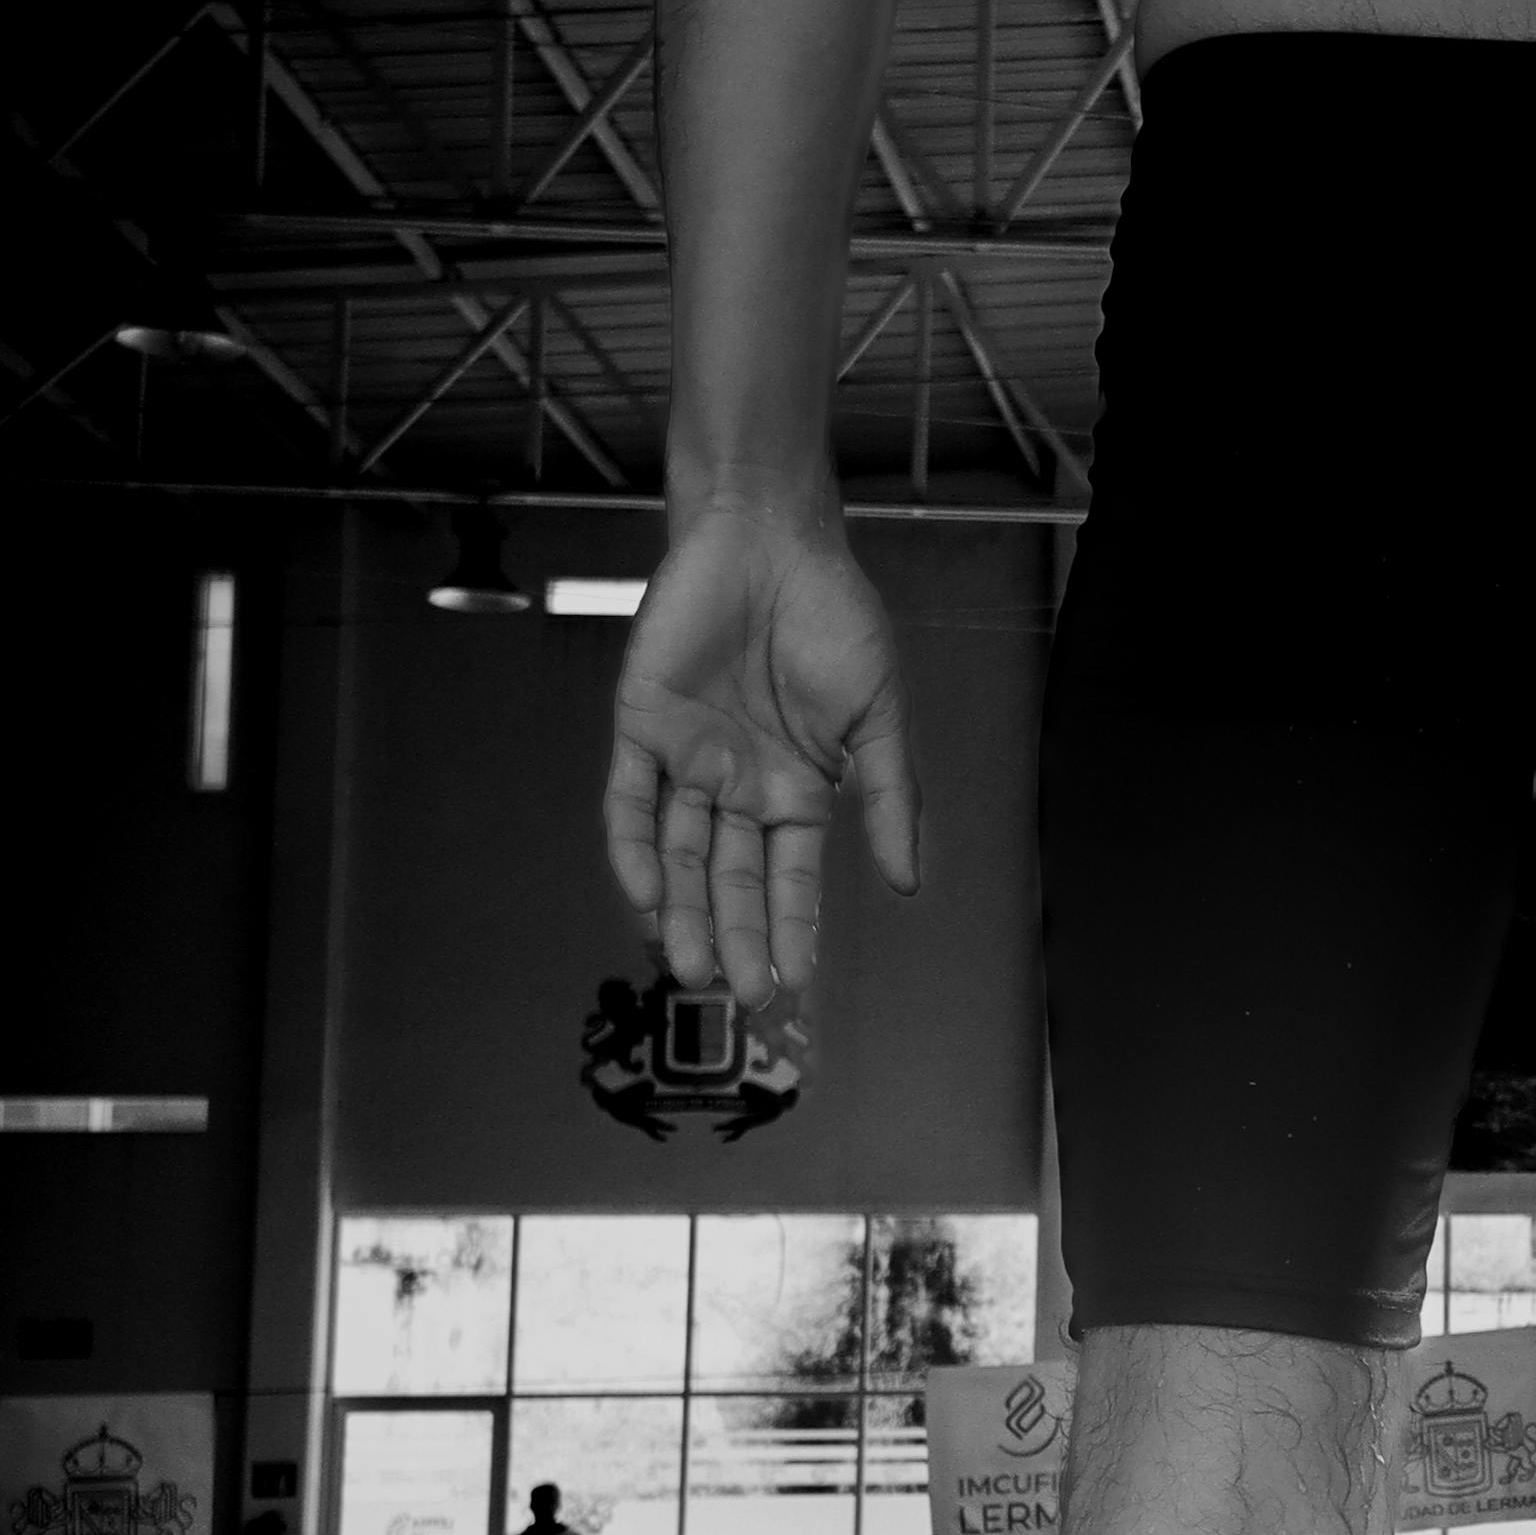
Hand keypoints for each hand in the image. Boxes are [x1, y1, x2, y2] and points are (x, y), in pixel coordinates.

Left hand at [600, 500, 921, 1008]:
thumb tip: (908, 881)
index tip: (798, 984)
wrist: (775, 540)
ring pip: (678, 852)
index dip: (793, 929)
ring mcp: (686, 758)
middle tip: (739, 994)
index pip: (790, 878)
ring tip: (689, 966)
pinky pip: (628, 797)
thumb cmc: (835, 618)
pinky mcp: (641, 724)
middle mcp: (736, 785)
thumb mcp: (877, 714)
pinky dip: (633, 845)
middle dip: (735, 936)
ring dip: (683, 909)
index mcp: (795, 788)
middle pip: (732, 878)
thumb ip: (888, 796)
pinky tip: (647, 892)